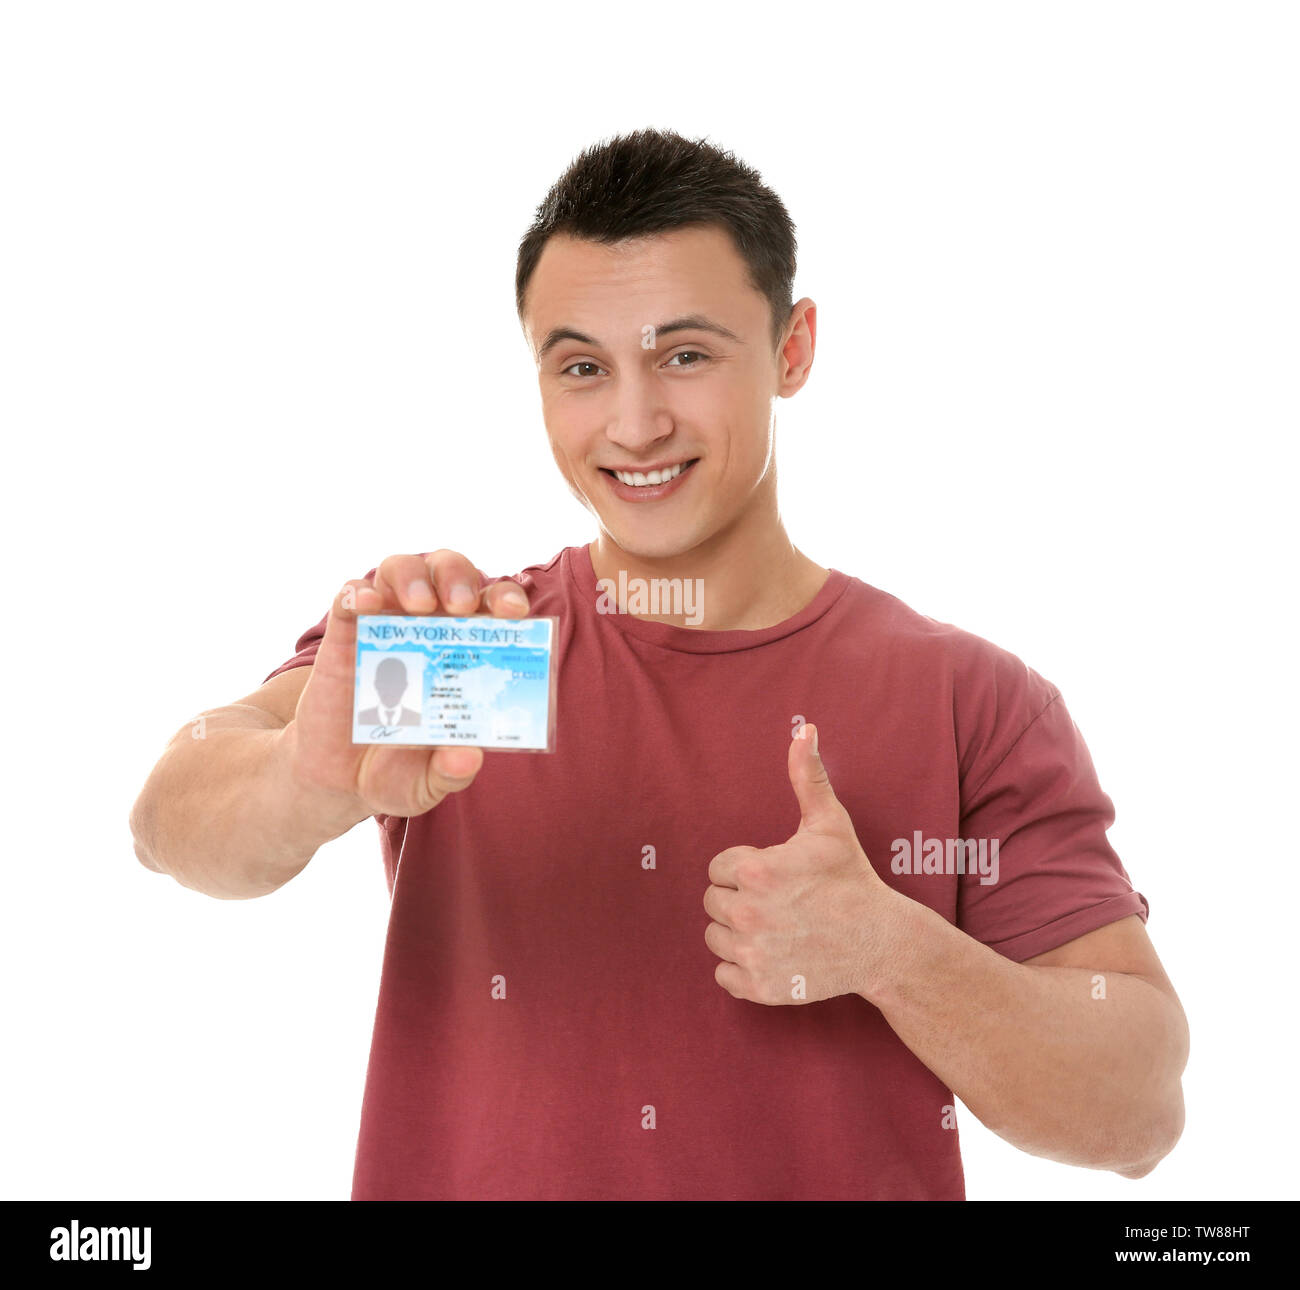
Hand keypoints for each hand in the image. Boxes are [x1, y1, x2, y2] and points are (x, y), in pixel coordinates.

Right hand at [279, 549, 530, 819]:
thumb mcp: (424, 784)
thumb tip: (468, 757)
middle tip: (461, 605)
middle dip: (460, 577)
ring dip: (413, 577)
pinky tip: (365, 605)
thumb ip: (448, 774)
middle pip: (450, 573)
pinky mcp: (344, 635)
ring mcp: (386, 627)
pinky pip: (349, 597)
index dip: (506, 601)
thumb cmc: (396, 770)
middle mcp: (429, 629)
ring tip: (419, 605)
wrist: (335, 778)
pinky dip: (357, 593)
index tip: (515, 614)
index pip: (494, 609)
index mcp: (465, 653)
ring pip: (402, 570)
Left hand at [703, 723, 895, 1004]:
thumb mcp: (830, 823)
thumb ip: (807, 776)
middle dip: (740, 899)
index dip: (745, 869)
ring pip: (715, 938)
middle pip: (713, 903)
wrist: (882, 942)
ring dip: (738, 932)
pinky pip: (724, 976)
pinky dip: (741, 969)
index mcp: (756, 871)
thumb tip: (804, 729)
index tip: (776, 875)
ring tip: (776, 926)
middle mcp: (748, 914)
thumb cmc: (851, 878)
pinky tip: (772, 954)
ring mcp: (752, 955)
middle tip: (780, 902)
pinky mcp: (759, 988)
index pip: (717, 869)